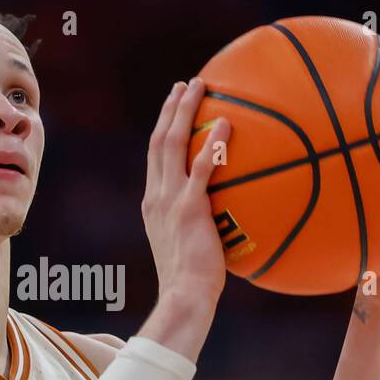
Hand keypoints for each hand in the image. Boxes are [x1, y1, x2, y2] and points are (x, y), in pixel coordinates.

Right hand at [143, 78, 229, 306]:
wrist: (185, 294)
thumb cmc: (192, 280)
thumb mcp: (188, 245)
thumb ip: (197, 224)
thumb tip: (222, 216)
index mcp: (152, 202)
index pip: (154, 157)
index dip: (163, 128)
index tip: (173, 108)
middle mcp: (156, 196)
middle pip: (159, 140)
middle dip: (171, 109)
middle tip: (184, 85)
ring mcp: (170, 200)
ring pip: (172, 144)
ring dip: (184, 111)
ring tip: (199, 87)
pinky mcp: (189, 208)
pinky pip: (202, 168)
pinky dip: (213, 144)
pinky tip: (227, 124)